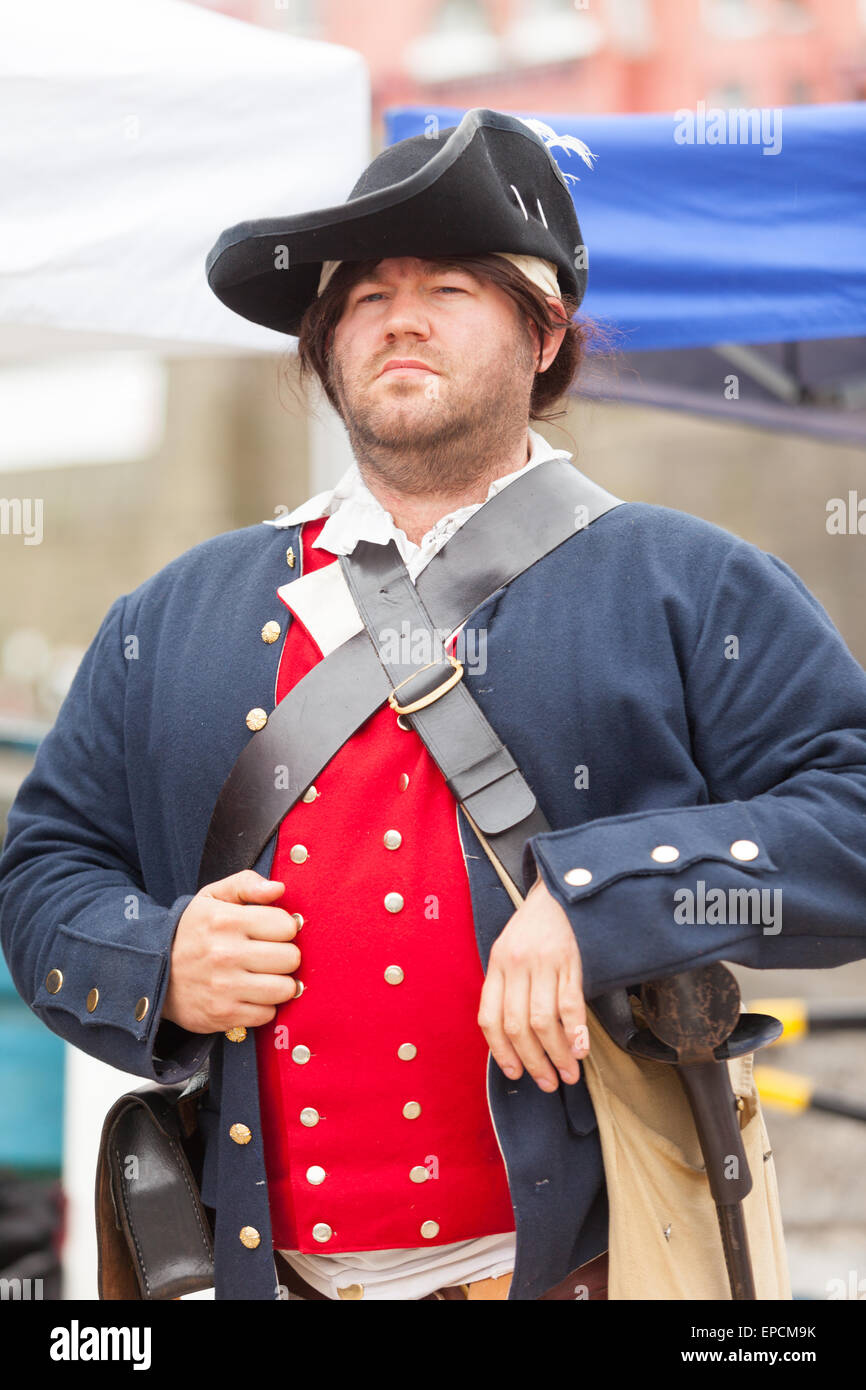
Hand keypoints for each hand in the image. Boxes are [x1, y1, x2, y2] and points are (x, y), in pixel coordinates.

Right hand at [161, 870, 298, 1033]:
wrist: (152, 973)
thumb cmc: (191, 932)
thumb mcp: (211, 897)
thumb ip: (246, 883)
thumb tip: (278, 888)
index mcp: (226, 920)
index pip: (286, 925)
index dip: (284, 928)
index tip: (272, 932)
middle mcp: (225, 954)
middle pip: (291, 958)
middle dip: (285, 956)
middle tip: (270, 956)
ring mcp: (224, 987)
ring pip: (284, 989)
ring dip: (280, 983)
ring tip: (265, 976)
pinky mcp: (223, 1015)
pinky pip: (268, 1014)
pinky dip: (264, 1007)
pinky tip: (250, 995)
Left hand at [477, 874, 587, 1091]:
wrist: (561, 890)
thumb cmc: (535, 928)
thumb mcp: (510, 951)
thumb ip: (508, 987)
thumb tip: (515, 1039)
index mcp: (497, 965)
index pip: (489, 1018)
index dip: (500, 1051)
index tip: (515, 1072)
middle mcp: (516, 964)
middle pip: (517, 1025)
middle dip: (532, 1060)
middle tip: (546, 1083)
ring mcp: (543, 962)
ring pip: (543, 1020)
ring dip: (557, 1054)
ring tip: (567, 1074)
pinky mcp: (570, 959)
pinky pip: (570, 1003)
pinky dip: (576, 1032)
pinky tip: (582, 1050)